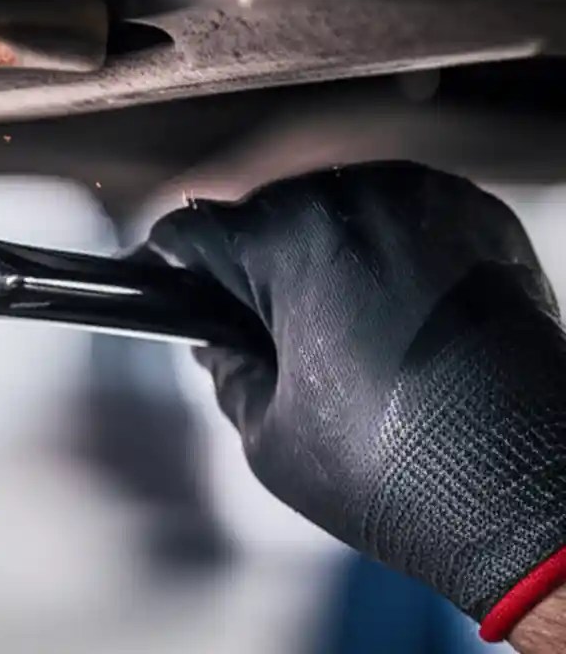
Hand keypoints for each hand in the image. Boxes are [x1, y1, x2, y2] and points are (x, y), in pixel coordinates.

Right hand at [137, 161, 565, 640]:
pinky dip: (382, 259)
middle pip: (264, 215)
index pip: (193, 233)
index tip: (162, 287)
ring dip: (317, 260)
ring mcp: (429, 200)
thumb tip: (211, 338)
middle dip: (251, 269)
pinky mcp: (481, 217)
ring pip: (334, 212)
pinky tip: (390, 323)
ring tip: (336, 339)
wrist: (534, 495)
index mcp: (293, 240)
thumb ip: (222, 367)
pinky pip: (401, 219)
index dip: (167, 269)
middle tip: (260, 337)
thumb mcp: (266, 433)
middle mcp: (361, 196)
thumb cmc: (400, 471)